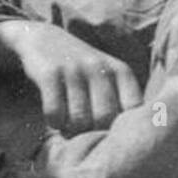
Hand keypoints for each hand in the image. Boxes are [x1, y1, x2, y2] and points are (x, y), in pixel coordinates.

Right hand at [0, 20, 142, 134]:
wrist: (43, 38)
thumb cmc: (83, 71)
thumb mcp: (110, 78)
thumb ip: (124, 103)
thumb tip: (134, 139)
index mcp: (121, 72)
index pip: (133, 110)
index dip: (123, 128)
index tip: (111, 133)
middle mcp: (101, 68)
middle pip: (105, 119)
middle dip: (93, 133)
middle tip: (84, 133)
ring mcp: (75, 69)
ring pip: (79, 120)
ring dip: (71, 130)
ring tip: (69, 127)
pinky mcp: (50, 72)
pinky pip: (55, 113)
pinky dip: (54, 122)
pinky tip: (54, 118)